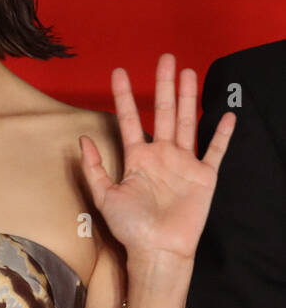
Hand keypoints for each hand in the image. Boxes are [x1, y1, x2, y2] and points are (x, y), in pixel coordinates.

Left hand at [79, 53, 235, 262]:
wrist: (157, 249)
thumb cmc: (129, 227)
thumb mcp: (103, 196)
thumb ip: (93, 167)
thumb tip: (82, 139)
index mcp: (137, 157)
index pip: (128, 119)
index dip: (124, 95)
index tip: (119, 72)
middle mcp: (161, 155)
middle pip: (163, 112)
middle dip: (164, 85)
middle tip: (165, 58)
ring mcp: (184, 163)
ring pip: (187, 122)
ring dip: (189, 98)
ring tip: (189, 73)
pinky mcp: (204, 176)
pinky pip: (215, 151)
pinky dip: (222, 134)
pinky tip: (226, 115)